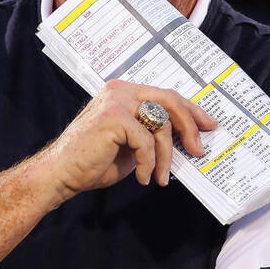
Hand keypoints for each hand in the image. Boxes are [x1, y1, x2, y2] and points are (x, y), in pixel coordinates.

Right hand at [40, 80, 215, 201]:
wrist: (61, 173)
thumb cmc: (93, 162)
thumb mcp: (131, 145)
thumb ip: (152, 134)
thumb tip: (186, 141)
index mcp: (125, 93)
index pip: (166, 96)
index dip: (191, 110)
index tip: (208, 125)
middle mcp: (122, 91)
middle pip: (170, 101)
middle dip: (190, 127)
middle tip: (198, 150)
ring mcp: (117, 101)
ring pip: (161, 124)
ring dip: (166, 156)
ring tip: (160, 177)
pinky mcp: (114, 117)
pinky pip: (146, 141)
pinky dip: (148, 163)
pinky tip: (142, 177)